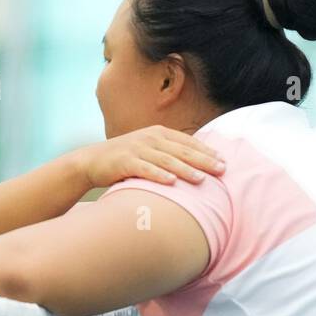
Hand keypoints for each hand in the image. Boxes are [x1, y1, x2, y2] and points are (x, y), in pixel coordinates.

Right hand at [73, 126, 224, 189]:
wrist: (91, 161)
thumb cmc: (125, 160)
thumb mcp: (148, 151)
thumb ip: (168, 154)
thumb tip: (194, 165)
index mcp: (159, 134)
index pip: (188, 142)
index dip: (207, 151)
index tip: (224, 162)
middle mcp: (150, 138)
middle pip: (182, 150)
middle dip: (203, 160)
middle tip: (222, 170)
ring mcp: (137, 149)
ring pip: (166, 160)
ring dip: (185, 169)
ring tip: (201, 179)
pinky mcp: (124, 162)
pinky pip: (145, 169)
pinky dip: (158, 175)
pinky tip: (171, 182)